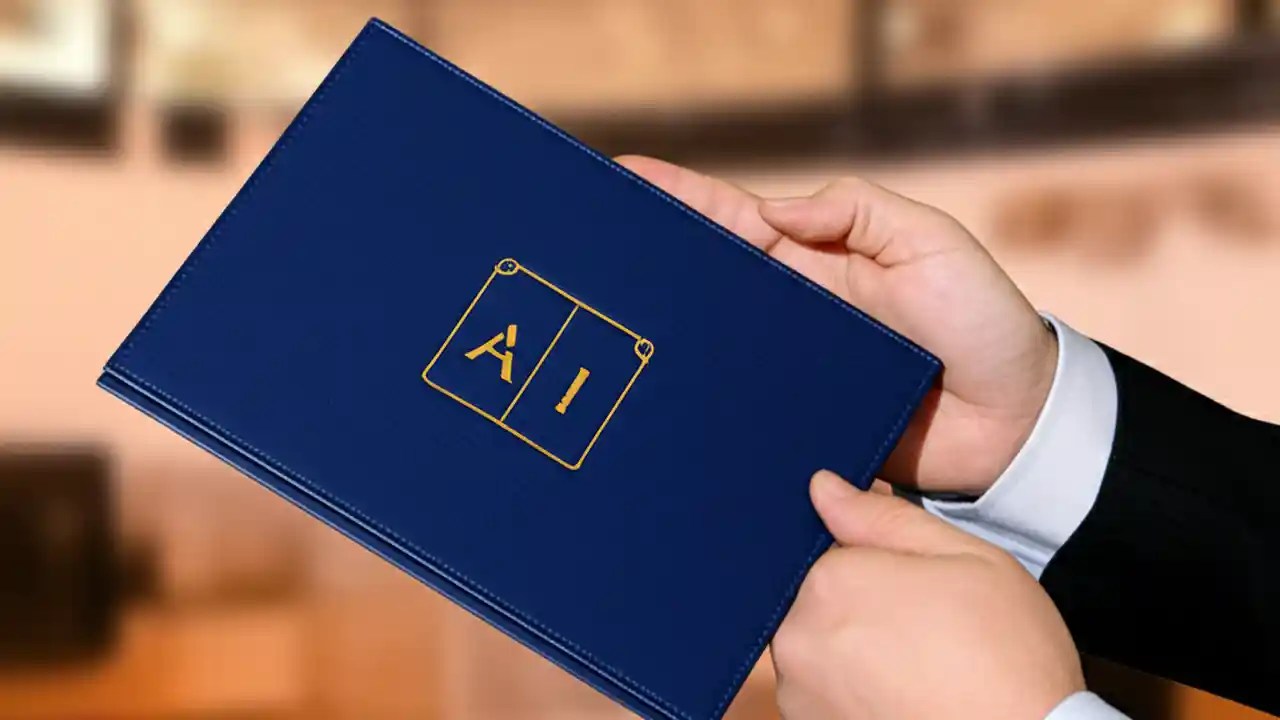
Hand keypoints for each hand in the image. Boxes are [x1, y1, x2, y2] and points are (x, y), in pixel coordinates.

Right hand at [616, 157, 1055, 493]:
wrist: (1016, 427)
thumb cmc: (982, 324)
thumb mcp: (931, 243)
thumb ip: (857, 212)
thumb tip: (770, 210)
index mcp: (819, 262)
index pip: (737, 221)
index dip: (682, 199)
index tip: (624, 181)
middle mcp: (792, 315)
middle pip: (708, 283)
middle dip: (651, 265)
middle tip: (586, 255)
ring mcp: (789, 372)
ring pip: (712, 349)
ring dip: (663, 336)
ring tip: (597, 327)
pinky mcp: (795, 425)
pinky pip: (737, 411)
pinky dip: (699, 403)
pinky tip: (652, 402)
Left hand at [772, 471, 1083, 719]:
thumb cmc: (1008, 656)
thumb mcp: (967, 558)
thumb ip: (884, 519)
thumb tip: (823, 486)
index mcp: (829, 581)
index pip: (826, 548)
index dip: (870, 559)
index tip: (908, 581)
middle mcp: (795, 639)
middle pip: (813, 599)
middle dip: (857, 603)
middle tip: (921, 624)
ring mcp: (799, 694)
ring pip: (815, 648)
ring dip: (851, 650)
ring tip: (916, 664)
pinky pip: (821, 692)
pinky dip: (852, 691)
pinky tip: (902, 694)